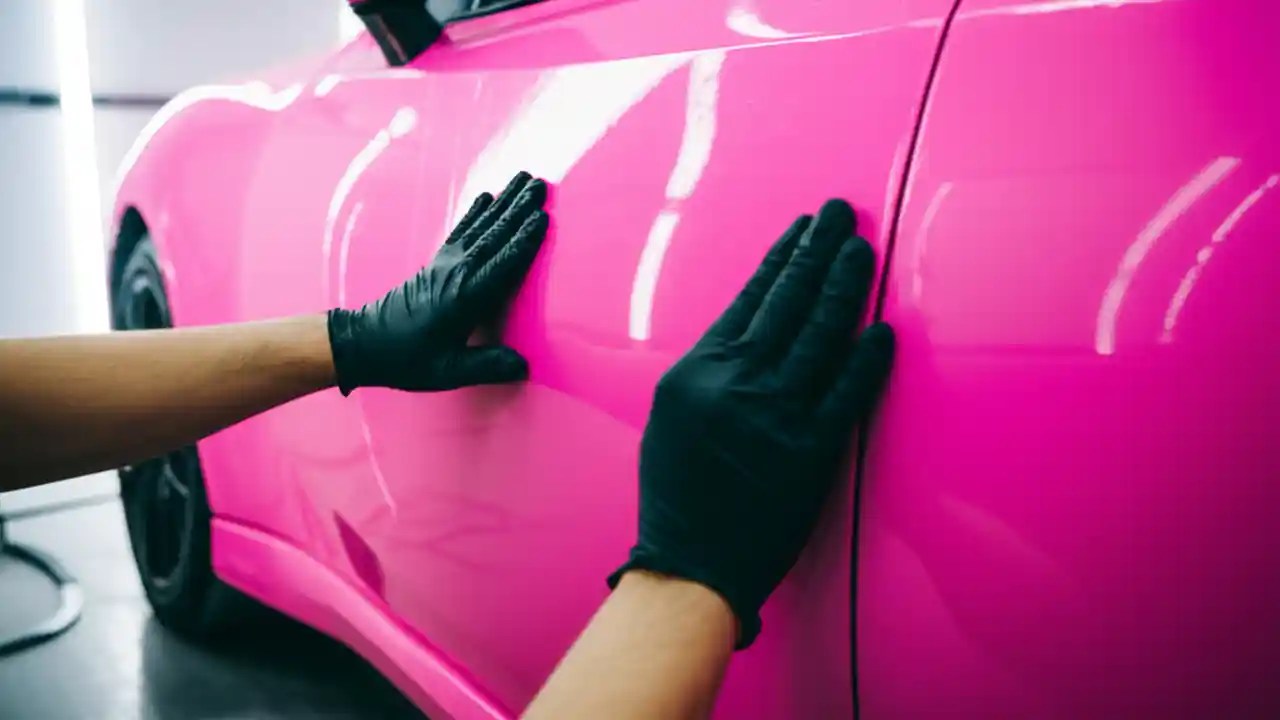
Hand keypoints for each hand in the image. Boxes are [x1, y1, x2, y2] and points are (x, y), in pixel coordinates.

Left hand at [327, 172, 547, 393]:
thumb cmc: (407, 360)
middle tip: (540, 184)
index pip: (502, 264)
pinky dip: (477, 212)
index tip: (543, 217)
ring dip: (505, 202)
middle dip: (519, 208)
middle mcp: (456, 274)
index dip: (524, 241)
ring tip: (523, 179)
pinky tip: (488, 197)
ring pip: (481, 227)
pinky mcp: (437, 263)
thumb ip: (487, 367)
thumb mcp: (448, 372)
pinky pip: (462, 231)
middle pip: (495, 235)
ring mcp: (445, 264)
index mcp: (464, 299)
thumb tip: (524, 367)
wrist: (364, 344)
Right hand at [609, 199, 894, 647]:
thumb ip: (707, 371)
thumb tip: (748, 331)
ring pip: (819, 333)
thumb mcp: (671, 417)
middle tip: (840, 211)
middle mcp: (736, 384)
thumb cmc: (677, 493)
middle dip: (817, 249)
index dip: (783, 257)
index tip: (803, 228)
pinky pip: (846, 393)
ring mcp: (776, 415)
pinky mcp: (811, 451)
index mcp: (697, 371)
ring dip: (845, 285)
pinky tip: (883, 328)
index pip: (749, 297)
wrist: (690, 563)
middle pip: (788, 300)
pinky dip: (866, 359)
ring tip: (861, 248)